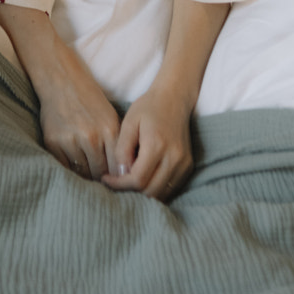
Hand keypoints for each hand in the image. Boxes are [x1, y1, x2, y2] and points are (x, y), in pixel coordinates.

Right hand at [34, 44, 120, 180]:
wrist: (62, 82)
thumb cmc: (91, 102)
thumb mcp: (111, 118)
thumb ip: (117, 145)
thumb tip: (122, 176)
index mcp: (109, 130)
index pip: (117, 168)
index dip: (118, 178)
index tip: (117, 182)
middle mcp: (90, 137)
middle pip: (99, 173)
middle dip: (102, 179)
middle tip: (103, 182)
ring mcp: (70, 140)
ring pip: (82, 172)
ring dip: (86, 175)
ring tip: (88, 174)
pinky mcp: (53, 143)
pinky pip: (64, 167)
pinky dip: (70, 169)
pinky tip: (75, 165)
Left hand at [102, 81, 194, 199]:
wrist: (174, 98)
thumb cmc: (148, 108)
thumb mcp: (128, 123)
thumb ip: (122, 149)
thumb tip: (120, 174)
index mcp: (157, 145)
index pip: (137, 180)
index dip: (119, 185)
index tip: (106, 179)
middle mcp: (174, 157)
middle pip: (150, 192)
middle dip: (130, 191)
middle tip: (116, 182)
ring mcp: (183, 163)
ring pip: (161, 194)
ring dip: (143, 193)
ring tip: (129, 180)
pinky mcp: (188, 166)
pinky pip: (170, 188)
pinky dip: (155, 189)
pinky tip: (144, 178)